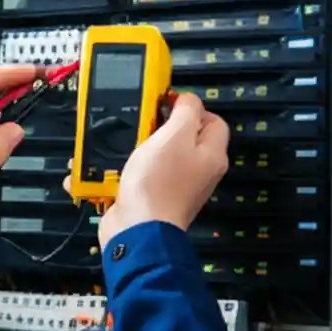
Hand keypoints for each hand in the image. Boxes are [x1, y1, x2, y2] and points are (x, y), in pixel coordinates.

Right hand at [78, 93, 229, 248]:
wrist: (136, 229)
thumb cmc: (158, 182)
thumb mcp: (174, 134)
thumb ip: (186, 111)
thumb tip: (187, 100)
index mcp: (211, 155)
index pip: (213, 120)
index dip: (191, 109)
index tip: (166, 106)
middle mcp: (199, 172)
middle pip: (185, 138)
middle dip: (162, 128)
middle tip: (144, 126)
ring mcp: (177, 186)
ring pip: (162, 155)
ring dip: (142, 148)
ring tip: (128, 146)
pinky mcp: (154, 198)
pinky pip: (144, 174)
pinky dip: (130, 168)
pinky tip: (118, 166)